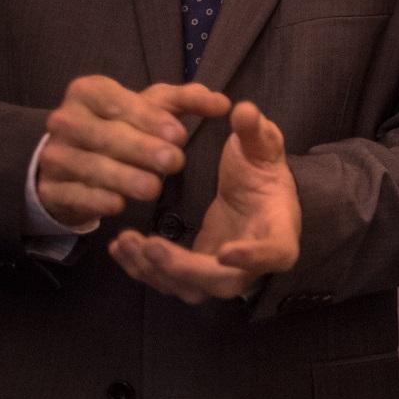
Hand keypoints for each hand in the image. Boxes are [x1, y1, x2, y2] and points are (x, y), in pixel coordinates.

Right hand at [37, 77, 229, 223]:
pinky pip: (75, 194)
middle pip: (106, 135)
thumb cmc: (122, 125)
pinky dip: (96, 200)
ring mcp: (54, 155)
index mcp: (90, 92)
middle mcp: (66, 120)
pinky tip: (118, 204)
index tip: (179, 134)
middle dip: (141, 149)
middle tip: (174, 162)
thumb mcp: (152, 107)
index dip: (149, 119)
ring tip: (153, 188)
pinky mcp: (50, 188)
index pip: (120, 103)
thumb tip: (224, 103)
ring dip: (123, 178)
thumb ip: (187, 101)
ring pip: (91, 166)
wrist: (74, 159)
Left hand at [109, 101, 300, 303]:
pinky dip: (142, 268)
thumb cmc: (264, 173)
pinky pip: (169, 280)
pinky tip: (119, 245)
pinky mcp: (196, 271)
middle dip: (184, 268)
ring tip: (125, 240)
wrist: (258, 196)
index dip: (253, 257)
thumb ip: (255, 132)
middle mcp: (252, 264)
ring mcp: (222, 273)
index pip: (274, 253)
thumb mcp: (263, 148)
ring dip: (154, 270)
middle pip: (223, 282)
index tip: (226, 251)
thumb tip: (243, 110)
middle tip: (151, 244)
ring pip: (190, 288)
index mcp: (279, 232)